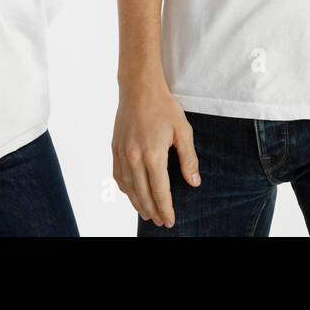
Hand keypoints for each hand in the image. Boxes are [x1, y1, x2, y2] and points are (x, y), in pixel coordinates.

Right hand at [112, 78, 199, 227]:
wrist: (139, 88)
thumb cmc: (164, 107)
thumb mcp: (183, 131)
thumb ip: (189, 159)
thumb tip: (194, 182)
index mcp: (153, 155)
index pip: (160, 191)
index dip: (166, 209)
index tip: (170, 221)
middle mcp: (135, 158)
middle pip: (143, 194)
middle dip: (153, 211)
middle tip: (161, 222)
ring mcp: (122, 154)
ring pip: (128, 188)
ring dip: (138, 204)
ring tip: (148, 213)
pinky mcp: (115, 148)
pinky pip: (118, 176)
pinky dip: (125, 189)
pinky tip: (132, 194)